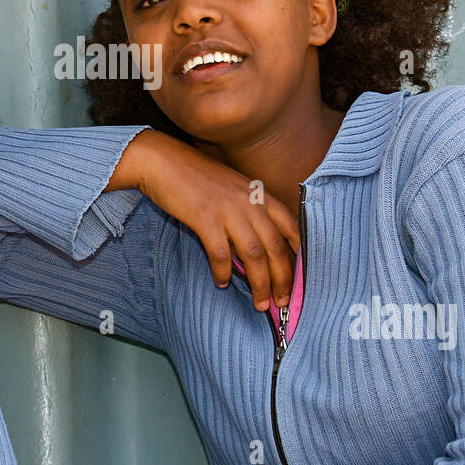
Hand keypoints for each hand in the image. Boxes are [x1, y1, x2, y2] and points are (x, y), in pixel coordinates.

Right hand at [109, 130, 299, 310]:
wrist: (164, 161)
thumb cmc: (198, 178)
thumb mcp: (234, 189)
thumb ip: (249, 214)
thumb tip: (255, 252)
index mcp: (260, 195)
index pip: (292, 228)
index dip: (299, 256)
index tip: (300, 279)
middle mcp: (250, 202)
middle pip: (276, 247)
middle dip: (282, 279)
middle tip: (281, 302)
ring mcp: (228, 210)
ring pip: (254, 255)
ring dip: (259, 283)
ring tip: (260, 303)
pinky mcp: (205, 218)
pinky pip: (221, 254)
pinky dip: (224, 272)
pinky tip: (222, 283)